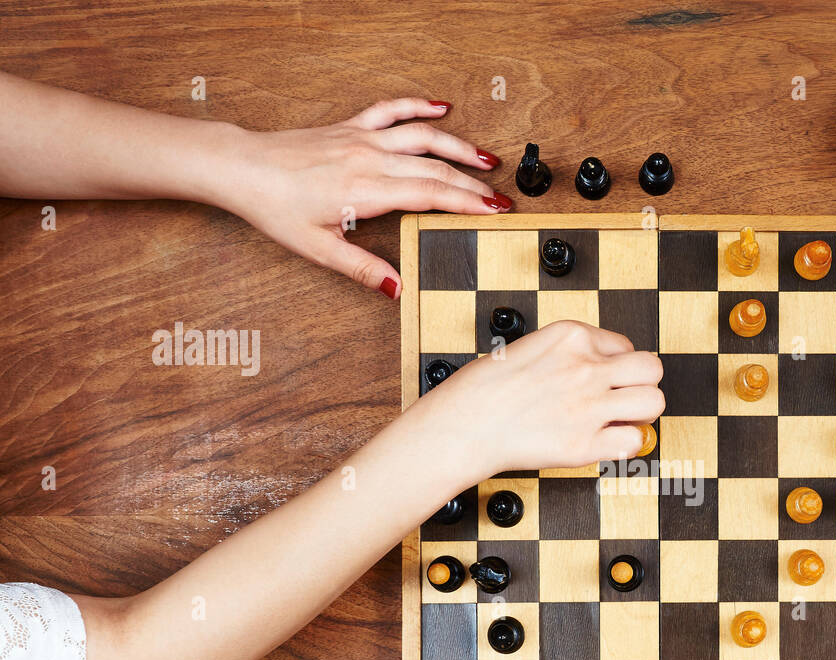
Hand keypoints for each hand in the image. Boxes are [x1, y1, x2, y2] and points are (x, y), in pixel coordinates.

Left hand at [214, 99, 509, 297]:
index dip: (468, 203)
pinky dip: (418, 106)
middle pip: (436, 167)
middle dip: (474, 184)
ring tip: (487, 159)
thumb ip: (362, 269)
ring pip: (422, 136)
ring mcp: (362, 138)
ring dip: (459, 145)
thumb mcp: (319, 249)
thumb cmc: (275, 207)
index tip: (494, 211)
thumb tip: (396, 288)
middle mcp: (369, 159)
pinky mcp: (351, 126)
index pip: (431, 194)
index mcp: (365, 191)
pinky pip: (391, 110)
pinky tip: (441, 107)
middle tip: (502, 198)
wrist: (244, 168)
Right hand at [420, 321, 664, 480]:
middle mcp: (587, 368)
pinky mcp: (585, 443)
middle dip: (644, 385)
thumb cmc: (485, 388)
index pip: (625, 346)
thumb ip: (568, 354)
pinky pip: (634, 441)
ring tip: (624, 421)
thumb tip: (596, 368)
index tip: (608, 380)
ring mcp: (590, 405)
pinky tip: (607, 443)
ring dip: (643, 414)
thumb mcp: (531, 347)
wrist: (464, 423)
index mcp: (573, 337)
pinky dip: (626, 445)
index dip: (620, 366)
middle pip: (652, 368)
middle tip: (628, 399)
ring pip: (654, 402)